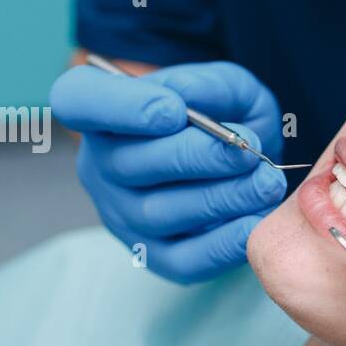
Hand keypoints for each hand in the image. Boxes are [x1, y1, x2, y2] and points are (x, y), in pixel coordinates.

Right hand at [50, 61, 287, 282]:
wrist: (240, 161)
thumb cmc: (224, 115)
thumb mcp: (225, 86)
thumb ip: (210, 87)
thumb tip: (191, 103)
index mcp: (101, 108)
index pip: (78, 101)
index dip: (120, 107)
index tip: (174, 110)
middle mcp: (99, 165)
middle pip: (130, 164)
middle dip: (196, 158)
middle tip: (248, 152)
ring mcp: (122, 215)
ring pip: (159, 213)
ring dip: (220, 199)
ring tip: (267, 183)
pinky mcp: (154, 255)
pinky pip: (183, 259)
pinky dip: (222, 243)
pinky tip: (255, 223)